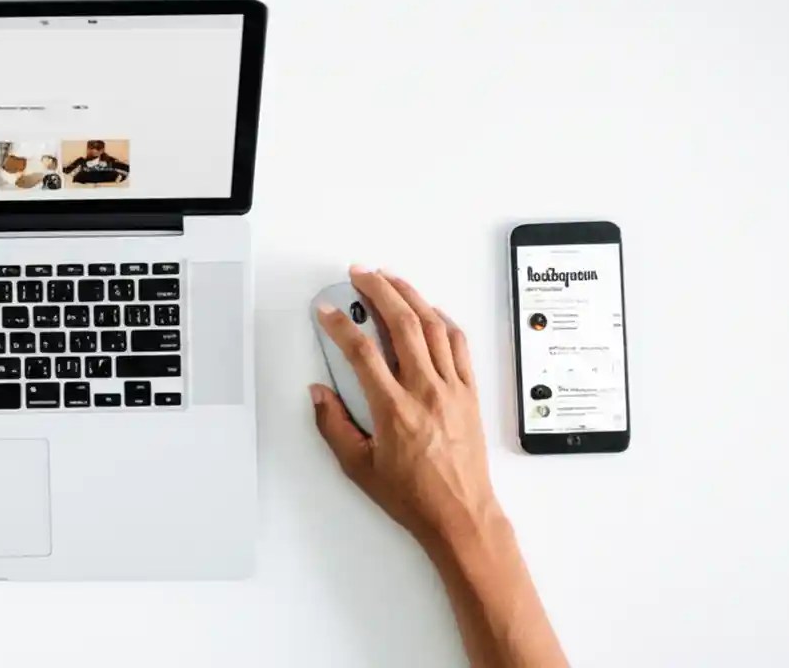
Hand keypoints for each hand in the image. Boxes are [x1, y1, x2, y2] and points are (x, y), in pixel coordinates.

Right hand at [311, 267, 499, 543]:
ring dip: (410, 296)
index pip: (361, 352)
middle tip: (359, 274)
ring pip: (432, 326)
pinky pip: (459, 345)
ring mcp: (452, 388)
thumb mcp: (358, 468)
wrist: (461, 514)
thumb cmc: (413, 496)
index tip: (326, 310)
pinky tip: (430, 311)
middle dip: (378, 291)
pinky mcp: (470, 393)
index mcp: (393, 410)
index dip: (340, 325)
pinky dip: (443, 320)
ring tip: (391, 279)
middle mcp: (425, 391)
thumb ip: (333, 425)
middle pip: (401, 324)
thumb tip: (318, 393)